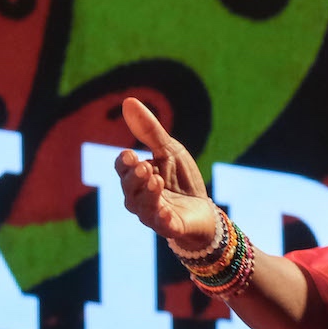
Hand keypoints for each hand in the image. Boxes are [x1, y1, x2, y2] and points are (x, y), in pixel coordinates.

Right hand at [115, 97, 217, 246]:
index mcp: (137, 178)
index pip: (123, 169)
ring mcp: (153, 215)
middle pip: (128, 188)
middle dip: (135, 178)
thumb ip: (150, 130)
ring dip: (148, 194)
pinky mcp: (170, 227)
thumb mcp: (169, 150)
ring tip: (157, 180)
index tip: (131, 154)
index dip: (125, 162)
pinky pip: (161, 224)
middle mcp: (139, 198)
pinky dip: (161, 218)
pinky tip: (164, 211)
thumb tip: (128, 101)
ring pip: (142, 207)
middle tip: (145, 166)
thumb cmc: (181, 180)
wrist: (204, 209)